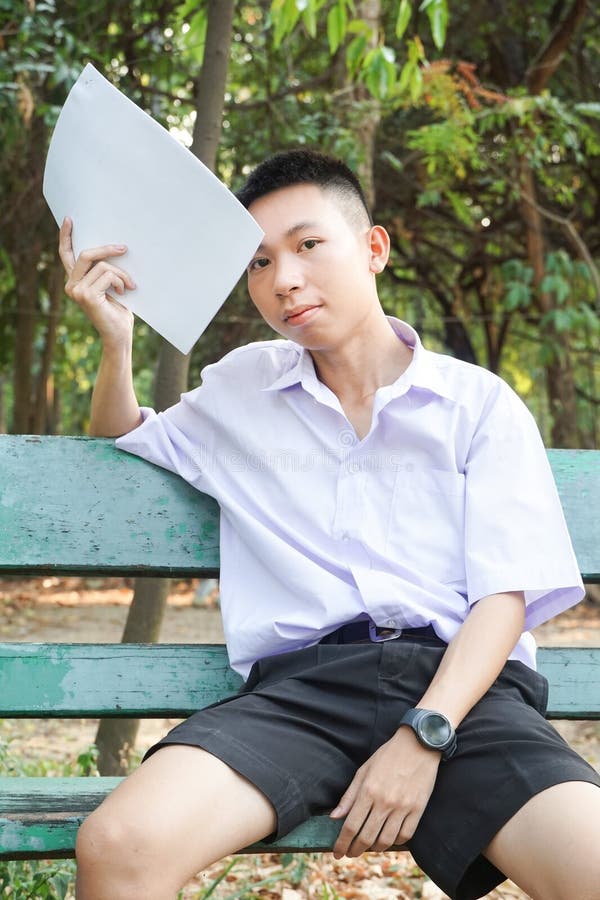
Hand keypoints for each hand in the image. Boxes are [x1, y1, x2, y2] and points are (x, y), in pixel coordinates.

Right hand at [59, 217, 135, 346]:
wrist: (119, 335)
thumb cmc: (118, 311)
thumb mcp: (109, 286)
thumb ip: (103, 271)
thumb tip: (114, 249)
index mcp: (75, 281)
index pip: (66, 255)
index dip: (66, 236)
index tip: (69, 220)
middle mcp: (71, 285)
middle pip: (86, 254)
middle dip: (107, 249)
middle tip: (124, 248)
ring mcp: (77, 291)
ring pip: (102, 266)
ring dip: (121, 274)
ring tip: (129, 286)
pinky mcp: (87, 296)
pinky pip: (108, 275)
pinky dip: (121, 281)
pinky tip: (124, 292)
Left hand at [330, 727, 440, 857]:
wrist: (418, 745)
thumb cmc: (388, 756)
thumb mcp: (364, 770)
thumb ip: (349, 796)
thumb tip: (334, 817)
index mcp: (368, 791)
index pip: (351, 825)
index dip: (342, 843)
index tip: (337, 853)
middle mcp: (385, 802)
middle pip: (366, 837)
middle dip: (355, 849)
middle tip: (351, 853)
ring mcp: (402, 807)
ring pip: (386, 840)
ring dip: (374, 848)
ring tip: (369, 847)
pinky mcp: (418, 809)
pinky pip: (405, 835)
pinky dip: (395, 842)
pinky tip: (388, 839)